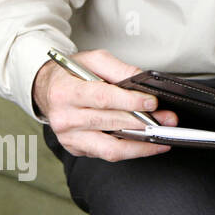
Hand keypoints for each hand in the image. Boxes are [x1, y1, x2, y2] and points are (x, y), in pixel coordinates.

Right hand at [31, 48, 177, 161]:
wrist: (47, 89)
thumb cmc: (71, 74)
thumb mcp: (93, 60)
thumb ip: (119, 69)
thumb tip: (143, 81)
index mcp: (66, 92)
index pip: (103, 98)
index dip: (130, 102)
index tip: (152, 102)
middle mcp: (65, 118)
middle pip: (110, 123)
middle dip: (144, 123)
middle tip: (168, 120)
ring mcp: (69, 137)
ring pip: (110, 148)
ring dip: (141, 145)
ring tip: (162, 139)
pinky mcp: (76, 148)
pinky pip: (107, 154)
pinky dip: (130, 151)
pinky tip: (147, 145)